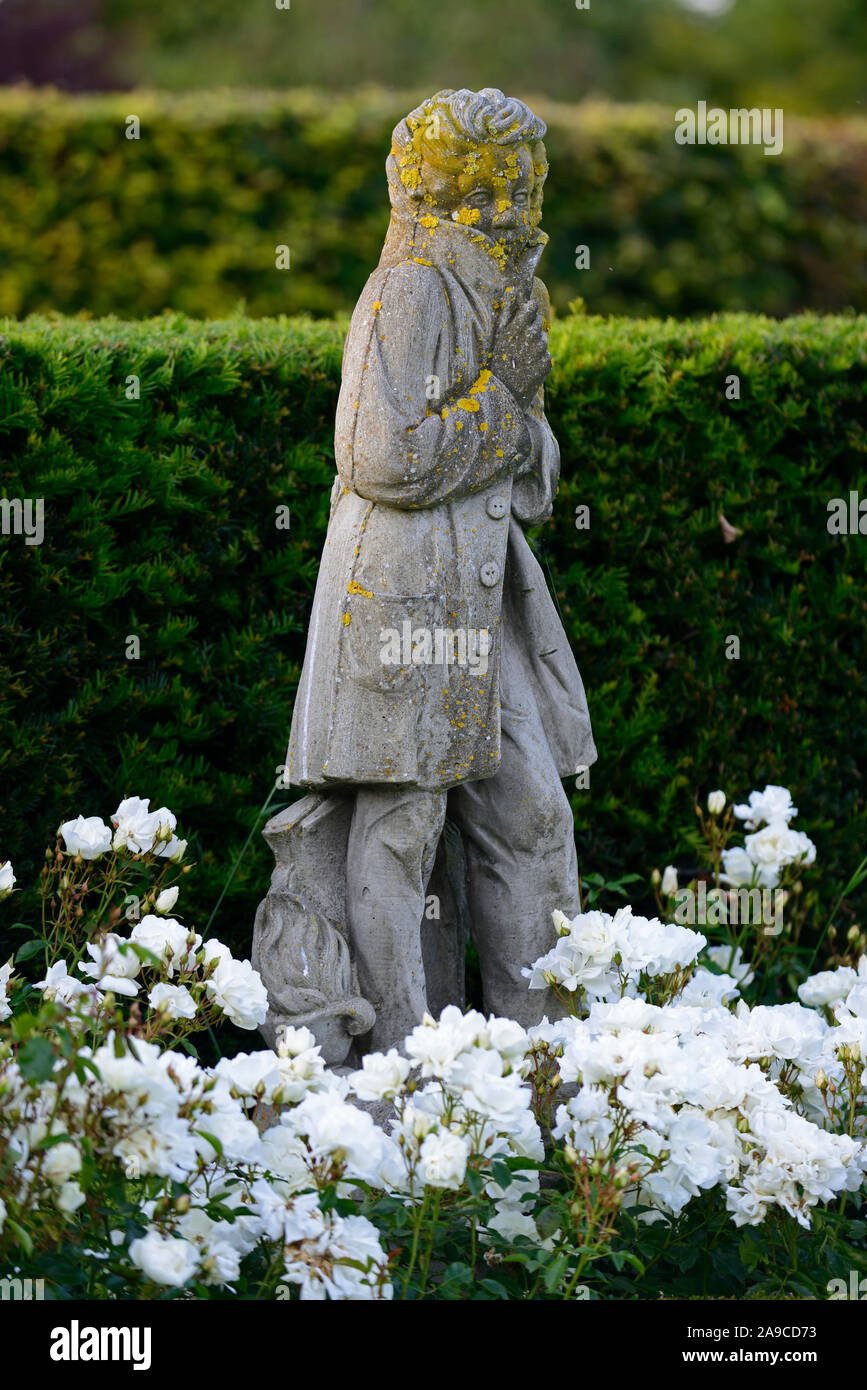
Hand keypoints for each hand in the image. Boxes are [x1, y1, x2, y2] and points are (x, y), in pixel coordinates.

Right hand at [489, 292, 551, 407]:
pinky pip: (546, 355)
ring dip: (534, 345)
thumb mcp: (497, 336)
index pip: (531, 307)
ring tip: (521, 358)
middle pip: (538, 322)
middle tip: (519, 343)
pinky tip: (527, 367)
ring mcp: (539, 352)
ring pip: (542, 339)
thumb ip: (507, 311)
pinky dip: (538, 359)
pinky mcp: (546, 365)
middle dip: (531, 328)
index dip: (528, 310)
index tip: (524, 315)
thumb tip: (513, 289)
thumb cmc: (495, 362)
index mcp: (516, 328)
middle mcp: (529, 338)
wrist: (502, 395)